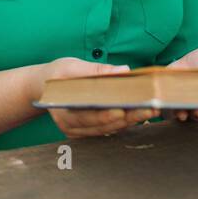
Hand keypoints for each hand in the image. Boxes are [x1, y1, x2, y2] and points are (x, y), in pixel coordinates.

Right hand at [35, 56, 158, 139]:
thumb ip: (96, 70)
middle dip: (128, 117)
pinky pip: (110, 128)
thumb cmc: (58, 74)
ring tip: (152, 109)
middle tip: (150, 109)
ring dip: (131, 120)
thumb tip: (124, 70)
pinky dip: (126, 121)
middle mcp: (71, 127)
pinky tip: (142, 112)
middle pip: (104, 125)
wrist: (45, 86)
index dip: (106, 116)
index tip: (123, 111)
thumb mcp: (72, 67)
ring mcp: (81, 132)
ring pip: (110, 129)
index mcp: (63, 113)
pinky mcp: (90, 130)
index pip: (87, 117)